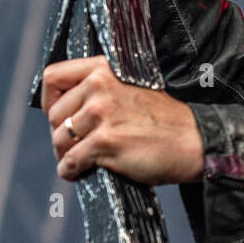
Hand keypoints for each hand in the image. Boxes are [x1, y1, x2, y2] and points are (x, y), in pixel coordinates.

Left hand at [41, 55, 204, 184]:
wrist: (193, 142)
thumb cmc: (162, 121)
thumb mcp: (129, 89)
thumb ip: (98, 90)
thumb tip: (61, 112)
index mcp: (104, 69)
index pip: (53, 77)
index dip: (50, 101)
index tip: (61, 117)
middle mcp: (100, 86)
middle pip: (54, 114)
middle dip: (61, 134)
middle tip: (76, 146)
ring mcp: (103, 113)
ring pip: (59, 139)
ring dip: (65, 155)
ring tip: (80, 161)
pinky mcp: (106, 141)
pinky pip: (70, 161)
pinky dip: (70, 171)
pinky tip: (81, 172)